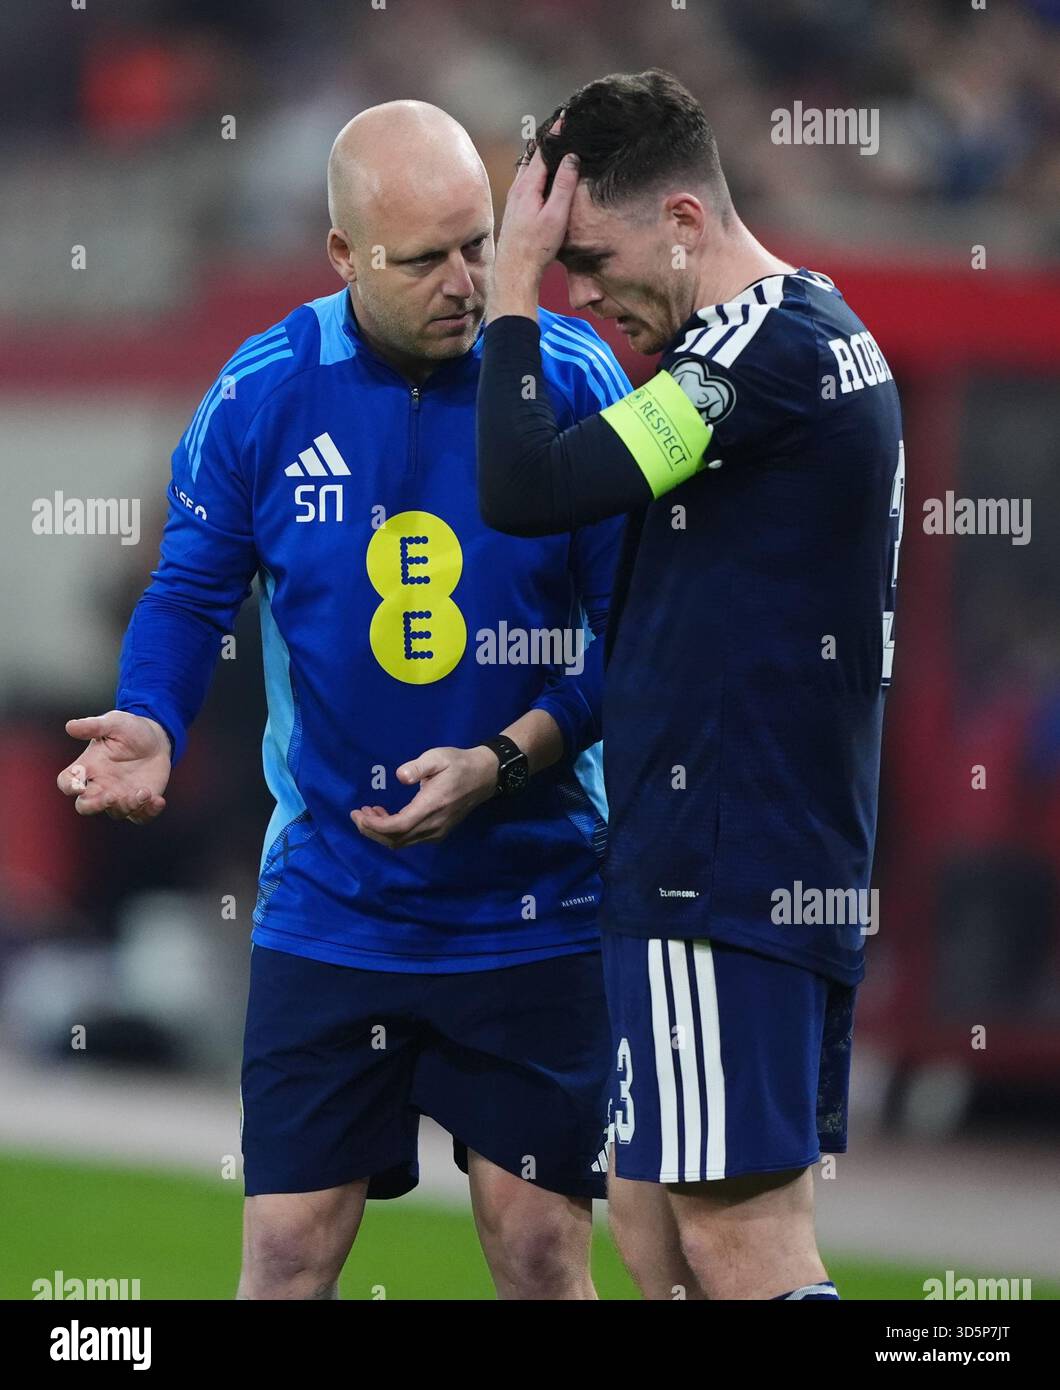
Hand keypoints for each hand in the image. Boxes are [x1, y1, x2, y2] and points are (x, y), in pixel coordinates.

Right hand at [57, 710, 170, 822]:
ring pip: (115, 812)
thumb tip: (70, 726)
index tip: (79, 786)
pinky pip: (141, 817)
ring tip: (144, 791)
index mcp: (88, 767)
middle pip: (85, 806)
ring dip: (128, 805)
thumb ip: (93, 726)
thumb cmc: (129, 729)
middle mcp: (100, 785)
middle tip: (111, 796)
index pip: (67, 782)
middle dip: (95, 806)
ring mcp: (120, 796)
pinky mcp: (140, 802)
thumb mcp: (114, 723)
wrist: (157, 739)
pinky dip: (149, 812)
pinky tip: (158, 800)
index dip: (69, 787)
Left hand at [350, 745, 497, 849]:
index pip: (398, 826)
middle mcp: (434, 825)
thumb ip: (418, 767)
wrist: (484, 776)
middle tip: (357, 814)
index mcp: (431, 806)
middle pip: (395, 839)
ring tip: (370, 812)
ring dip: (381, 832)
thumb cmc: (458, 763)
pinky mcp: (438, 832)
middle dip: (372, 830)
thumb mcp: (438, 757)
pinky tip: (387, 815)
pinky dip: (393, 832)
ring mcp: (437, 831)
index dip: (375, 825)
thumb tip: (400, 776)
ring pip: (402, 842)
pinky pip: (410, 839)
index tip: (359, 814)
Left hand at [490, 137, 579, 319]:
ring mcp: (515, 197)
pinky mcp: (516, 207)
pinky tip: (547, 171)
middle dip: (549, 140)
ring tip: (557, 142)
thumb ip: (563, 185)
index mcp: (528, 186)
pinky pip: (528, 178)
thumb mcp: (555, 216)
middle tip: (564, 124)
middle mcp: (518, 187)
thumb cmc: (537, 247)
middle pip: (534, 155)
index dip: (555, 133)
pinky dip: (538, 168)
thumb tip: (570, 157)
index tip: (566, 116)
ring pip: (529, 167)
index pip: (543, 151)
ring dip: (542, 154)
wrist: (515, 270)